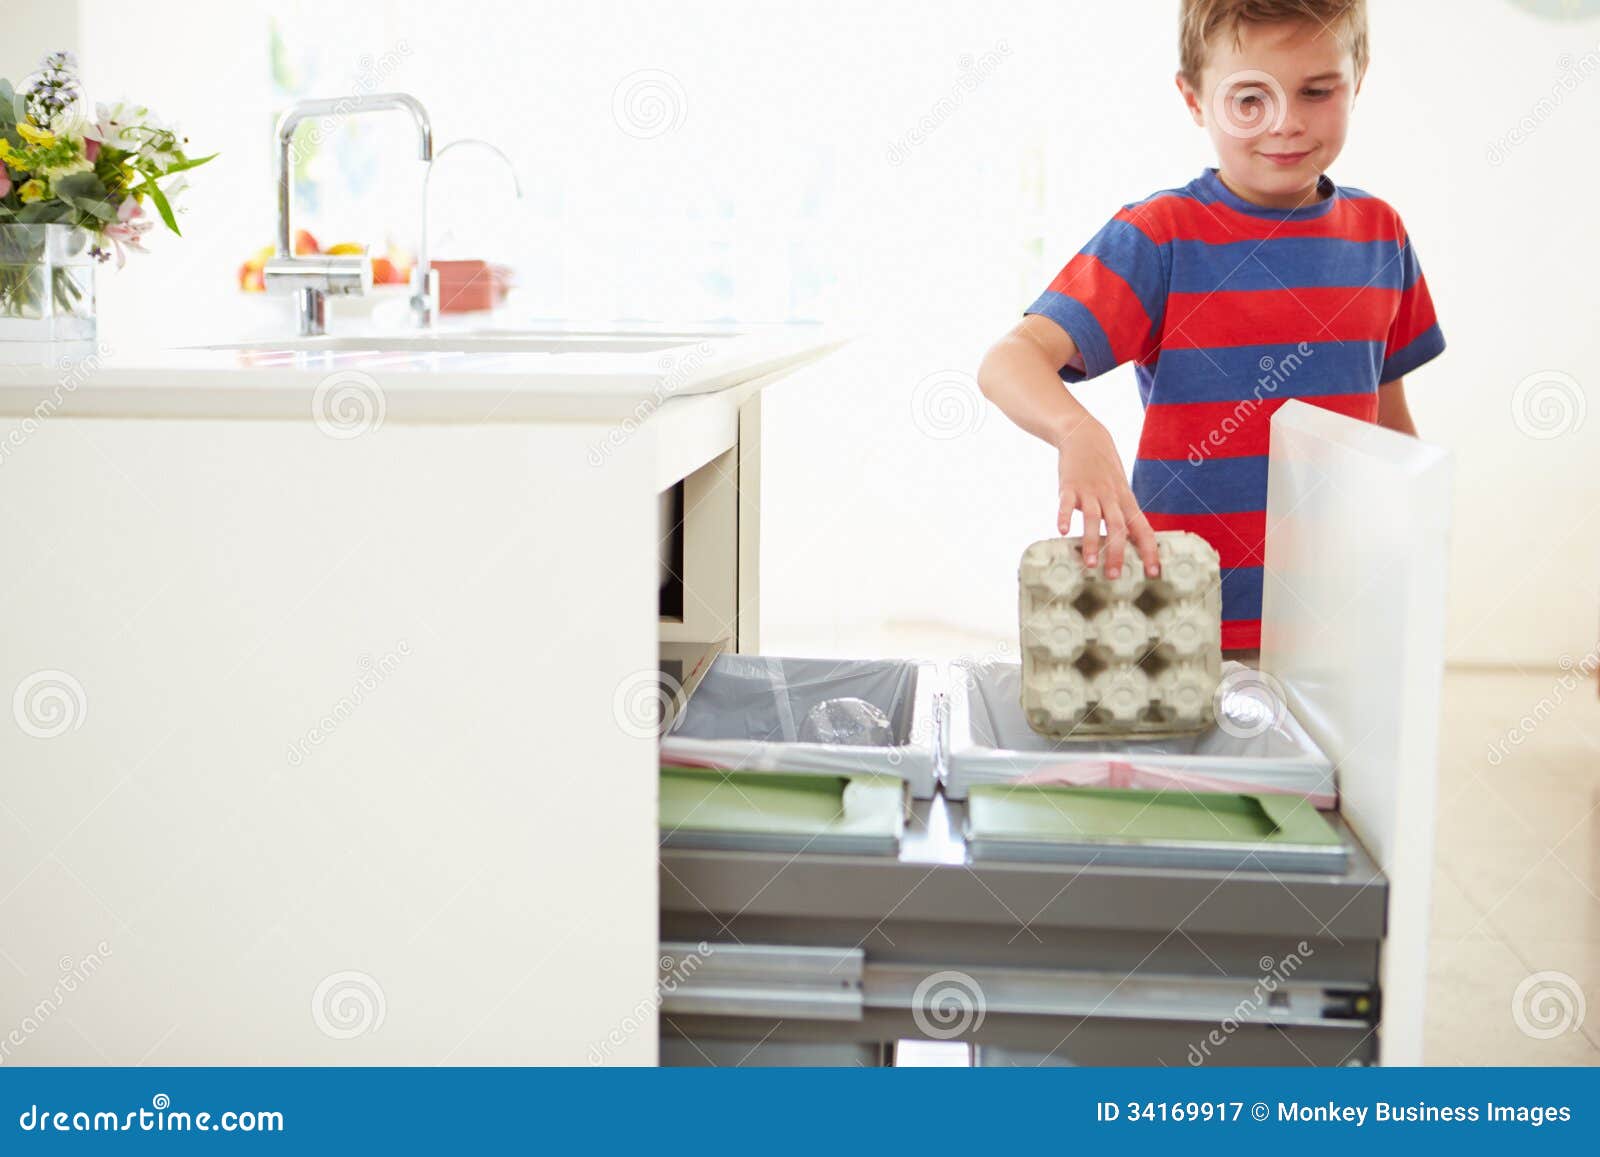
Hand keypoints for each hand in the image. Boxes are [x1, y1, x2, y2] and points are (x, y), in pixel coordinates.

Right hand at [1054, 417, 1159, 578]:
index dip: (1149, 550)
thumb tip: (1123, 545)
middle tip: (1114, 576)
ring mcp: (1090, 491)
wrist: (1085, 436)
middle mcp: (1111, 497)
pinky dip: (1064, 516)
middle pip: (1118, 527)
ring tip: (1089, 564)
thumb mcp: (1119, 490)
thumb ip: (1122, 514)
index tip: (1154, 572)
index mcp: (1125, 501)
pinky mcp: (1070, 485)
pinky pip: (1067, 502)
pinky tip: (1062, 530)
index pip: (1143, 529)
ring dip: (1092, 542)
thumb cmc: (1103, 469)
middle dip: (1117, 553)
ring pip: (1094, 518)